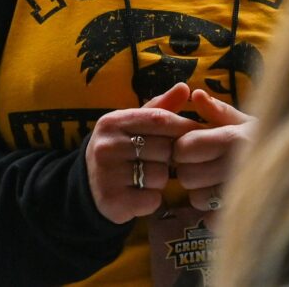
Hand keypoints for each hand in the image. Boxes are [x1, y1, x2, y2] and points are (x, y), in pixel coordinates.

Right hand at [85, 83, 201, 223]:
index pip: (159, 119)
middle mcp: (107, 144)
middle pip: (164, 150)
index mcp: (113, 121)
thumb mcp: (133, 125)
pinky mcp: (112, 198)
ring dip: (160, 181)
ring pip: (159, 176)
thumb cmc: (120, 149)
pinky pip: (151, 199)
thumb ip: (160, 108)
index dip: (183, 128)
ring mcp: (107, 172)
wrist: (89, 185)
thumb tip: (185, 87)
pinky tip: (140, 194)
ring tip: (146, 178)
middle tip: (159, 162)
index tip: (198, 136)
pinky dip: (152, 200)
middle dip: (169, 158)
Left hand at [172, 88, 253, 209]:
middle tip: (201, 168)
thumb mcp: (248, 121)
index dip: (182, 148)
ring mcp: (244, 194)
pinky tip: (224, 203)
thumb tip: (196, 94)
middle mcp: (238, 166)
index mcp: (235, 139)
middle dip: (188, 171)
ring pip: (198, 199)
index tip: (191, 149)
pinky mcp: (249, 216)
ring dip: (200, 194)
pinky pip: (214, 219)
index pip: (186, 147)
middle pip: (187, 175)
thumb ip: (219, 110)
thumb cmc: (272, 142)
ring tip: (215, 184)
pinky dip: (214, 214)